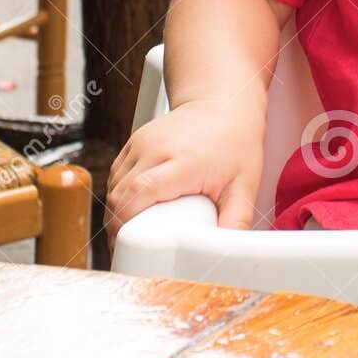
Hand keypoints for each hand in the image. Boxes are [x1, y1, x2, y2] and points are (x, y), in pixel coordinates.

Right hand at [104, 96, 265, 247]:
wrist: (222, 103)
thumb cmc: (235, 143)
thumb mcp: (245, 185)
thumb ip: (237, 220)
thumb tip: (227, 254)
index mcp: (182, 161)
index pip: (140, 192)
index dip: (127, 223)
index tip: (128, 247)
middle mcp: (156, 148)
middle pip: (120, 193)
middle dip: (118, 227)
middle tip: (129, 252)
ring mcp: (142, 142)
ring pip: (113, 185)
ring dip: (116, 212)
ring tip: (130, 236)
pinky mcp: (134, 141)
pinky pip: (116, 173)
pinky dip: (118, 195)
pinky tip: (130, 211)